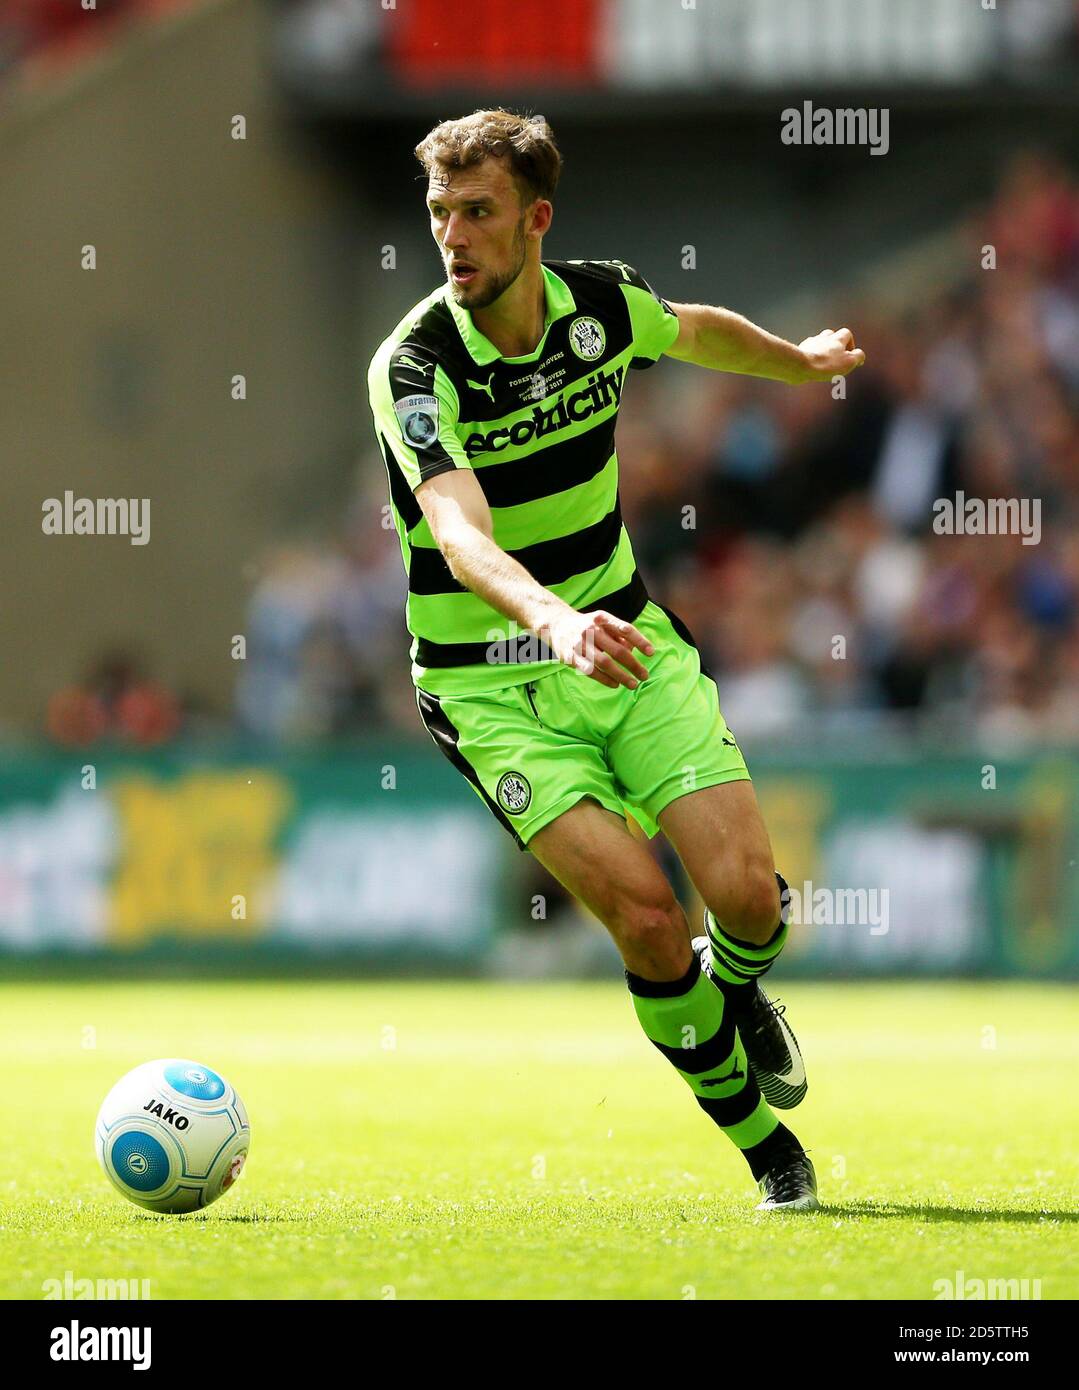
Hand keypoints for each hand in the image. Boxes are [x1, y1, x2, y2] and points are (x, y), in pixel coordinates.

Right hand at [539, 606, 653, 688]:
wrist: (556, 624)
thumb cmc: (587, 625)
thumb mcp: (603, 622)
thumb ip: (619, 634)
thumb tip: (634, 650)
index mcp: (602, 618)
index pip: (625, 629)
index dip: (640, 641)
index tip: (651, 653)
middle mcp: (591, 630)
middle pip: (617, 650)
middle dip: (633, 664)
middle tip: (644, 675)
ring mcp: (580, 644)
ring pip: (604, 663)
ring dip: (621, 675)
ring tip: (633, 684)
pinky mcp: (570, 657)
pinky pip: (590, 671)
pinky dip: (604, 679)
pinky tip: (615, 684)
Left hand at [797, 327, 865, 380]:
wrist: (801, 366)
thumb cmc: (827, 364)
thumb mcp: (849, 362)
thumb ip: (858, 357)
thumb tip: (860, 355)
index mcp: (837, 338)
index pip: (847, 334)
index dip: (850, 344)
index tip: (850, 356)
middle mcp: (823, 337)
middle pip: (831, 335)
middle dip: (835, 345)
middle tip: (836, 358)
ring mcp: (810, 342)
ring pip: (818, 342)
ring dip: (822, 349)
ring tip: (822, 361)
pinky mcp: (799, 350)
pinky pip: (806, 350)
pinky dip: (810, 355)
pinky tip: (810, 365)